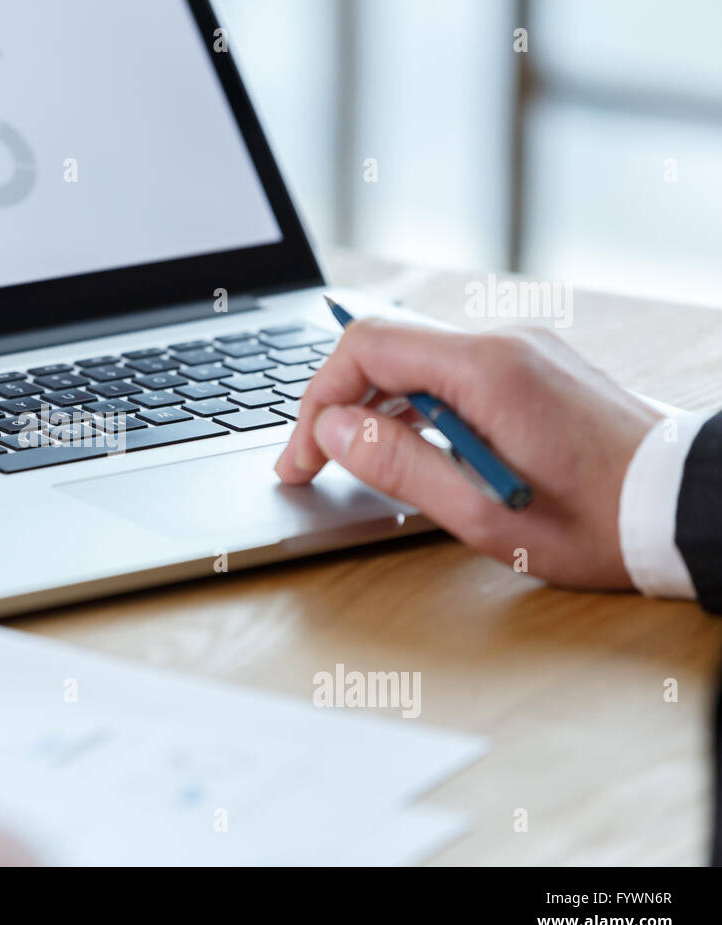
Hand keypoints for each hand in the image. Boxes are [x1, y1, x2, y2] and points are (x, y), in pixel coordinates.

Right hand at [276, 318, 660, 588]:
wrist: (683, 506)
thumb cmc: (595, 522)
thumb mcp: (481, 513)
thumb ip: (398, 465)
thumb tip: (331, 430)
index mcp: (488, 370)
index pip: (367, 347)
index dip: (317, 399)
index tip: (301, 456)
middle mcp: (504, 344)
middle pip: (386, 349)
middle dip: (336, 405)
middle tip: (311, 465)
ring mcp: (522, 352)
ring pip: (415, 361)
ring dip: (374, 408)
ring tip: (352, 464)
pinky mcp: (532, 369)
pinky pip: (451, 373)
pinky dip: (415, 406)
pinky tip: (409, 449)